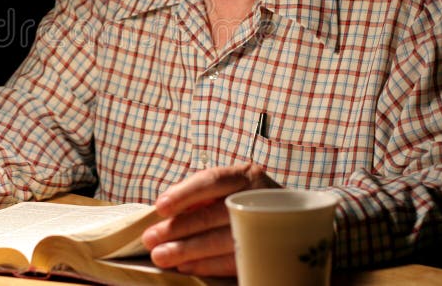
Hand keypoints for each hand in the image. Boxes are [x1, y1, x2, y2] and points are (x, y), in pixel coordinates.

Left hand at [141, 163, 278, 275]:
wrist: (291, 218)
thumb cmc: (245, 200)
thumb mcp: (228, 188)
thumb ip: (200, 194)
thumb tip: (162, 209)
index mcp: (245, 175)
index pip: (212, 180)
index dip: (184, 193)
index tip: (159, 206)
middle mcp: (258, 196)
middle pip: (213, 214)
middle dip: (178, 228)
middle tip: (150, 239)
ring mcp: (266, 225)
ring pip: (222, 240)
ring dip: (188, 250)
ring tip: (161, 256)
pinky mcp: (267, 250)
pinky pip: (234, 261)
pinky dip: (207, 264)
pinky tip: (185, 266)